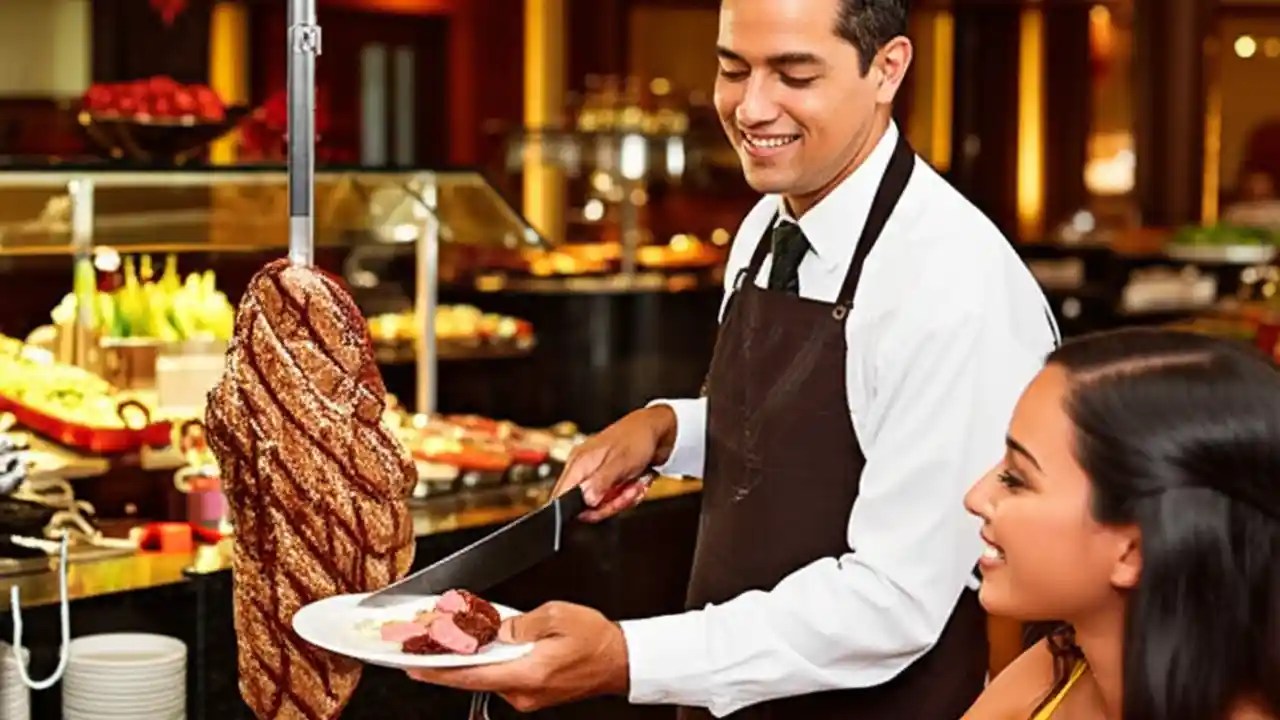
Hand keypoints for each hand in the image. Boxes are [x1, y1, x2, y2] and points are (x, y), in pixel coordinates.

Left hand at [406, 602, 629, 712]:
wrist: (620, 660)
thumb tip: (494, 630)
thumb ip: (518, 623)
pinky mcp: (532, 694)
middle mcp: (523, 692)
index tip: (412, 665)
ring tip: (460, 636)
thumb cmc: (595, 639)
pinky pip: (503, 676)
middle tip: (425, 642)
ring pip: (488, 675)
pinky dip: (492, 661)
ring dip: (473, 658)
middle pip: (474, 676)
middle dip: (449, 659)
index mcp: (527, 673)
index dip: (437, 671)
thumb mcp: (555, 615)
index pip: (470, 676)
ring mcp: (527, 697)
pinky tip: (491, 644)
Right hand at [551, 406, 675, 521]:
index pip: (561, 494)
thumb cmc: (637, 438)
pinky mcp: (608, 480)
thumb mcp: (620, 462)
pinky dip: (627, 495)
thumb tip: (587, 501)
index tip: (598, 509)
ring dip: (622, 499)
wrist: (657, 430)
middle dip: (610, 504)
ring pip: (602, 504)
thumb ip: (600, 482)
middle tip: (627, 493)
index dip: (578, 508)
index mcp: (579, 462)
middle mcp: (584, 470)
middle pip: (585, 505)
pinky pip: (613, 499)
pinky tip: (636, 484)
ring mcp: (596, 475)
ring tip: (634, 485)